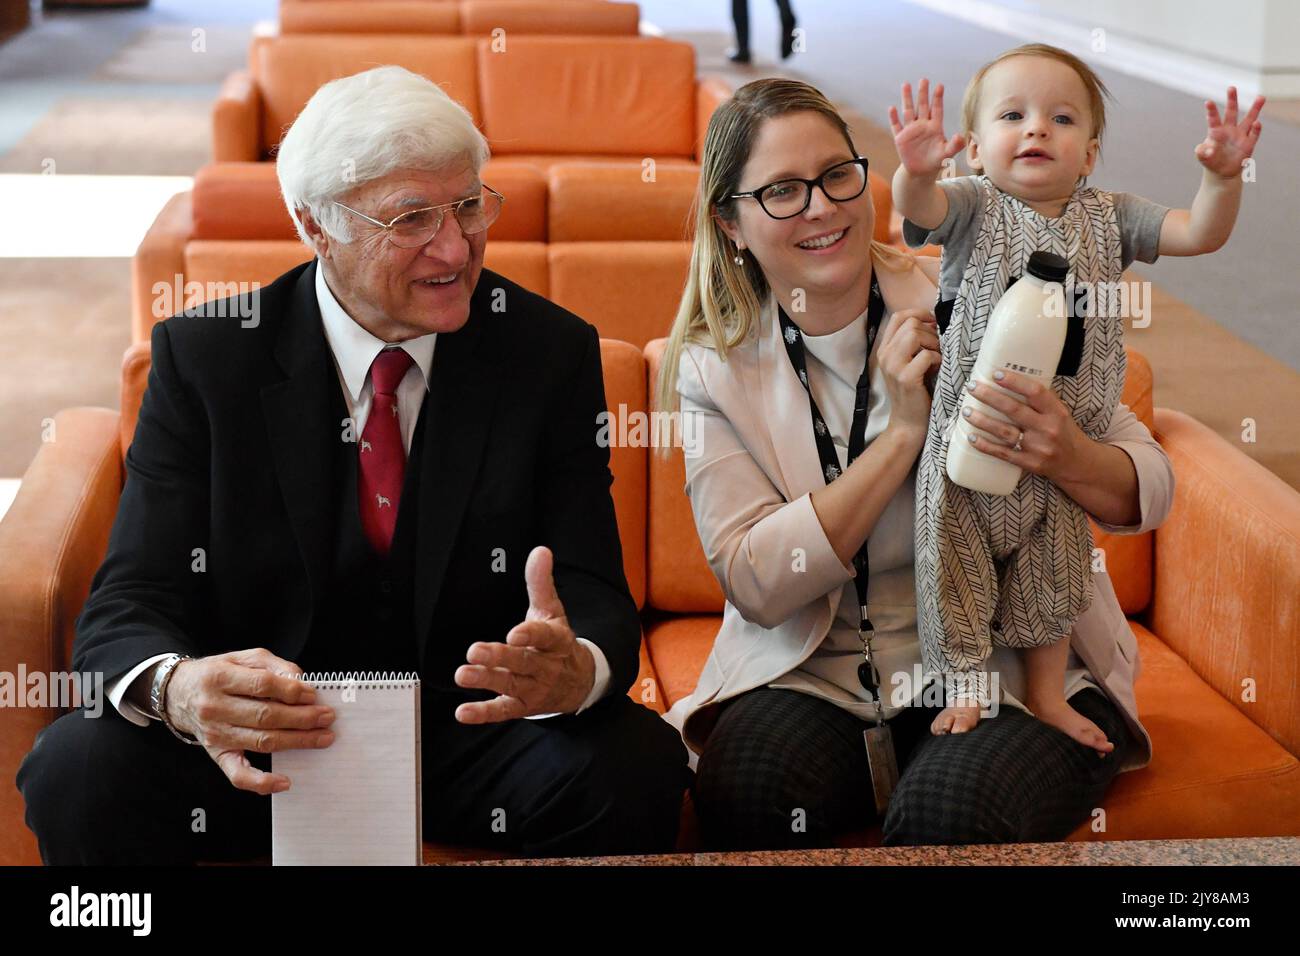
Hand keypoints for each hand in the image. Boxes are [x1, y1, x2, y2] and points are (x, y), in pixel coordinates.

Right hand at [165, 648, 335, 794]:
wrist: (179, 694)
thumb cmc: (217, 674)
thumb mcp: (242, 658)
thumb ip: (273, 666)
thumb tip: (301, 682)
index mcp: (219, 678)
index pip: (262, 685)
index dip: (291, 690)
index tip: (313, 694)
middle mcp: (214, 708)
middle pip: (265, 716)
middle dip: (302, 718)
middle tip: (327, 717)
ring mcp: (216, 734)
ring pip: (261, 742)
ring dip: (296, 741)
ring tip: (322, 737)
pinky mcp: (217, 754)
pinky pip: (238, 775)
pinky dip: (262, 782)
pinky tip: (285, 781)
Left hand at [454, 546, 595, 722]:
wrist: (578, 682)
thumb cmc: (557, 642)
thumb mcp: (552, 611)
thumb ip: (541, 582)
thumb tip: (541, 550)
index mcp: (556, 641)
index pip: (544, 637)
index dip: (530, 635)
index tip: (514, 633)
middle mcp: (546, 667)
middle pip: (522, 662)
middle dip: (499, 657)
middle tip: (473, 651)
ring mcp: (534, 689)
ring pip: (510, 685)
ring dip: (486, 680)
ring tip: (462, 674)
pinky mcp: (522, 706)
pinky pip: (502, 711)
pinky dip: (483, 713)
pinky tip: (462, 711)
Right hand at [876, 307, 941, 439]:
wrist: (908, 423)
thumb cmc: (915, 392)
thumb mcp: (910, 363)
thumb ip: (915, 343)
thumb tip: (935, 322)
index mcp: (884, 349)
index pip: (899, 317)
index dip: (919, 314)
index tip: (933, 323)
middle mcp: (885, 355)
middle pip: (910, 324)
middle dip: (930, 332)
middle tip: (937, 348)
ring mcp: (893, 366)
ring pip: (916, 334)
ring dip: (933, 343)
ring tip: (937, 358)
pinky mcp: (906, 378)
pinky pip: (927, 355)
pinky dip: (938, 359)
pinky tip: (937, 370)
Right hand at [888, 79, 966, 176]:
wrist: (921, 172)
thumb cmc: (936, 162)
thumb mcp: (947, 154)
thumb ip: (955, 145)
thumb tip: (961, 136)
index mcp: (935, 127)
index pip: (936, 109)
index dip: (938, 98)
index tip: (940, 86)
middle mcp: (922, 125)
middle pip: (922, 106)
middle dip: (923, 93)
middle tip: (924, 79)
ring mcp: (910, 130)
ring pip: (908, 111)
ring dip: (907, 99)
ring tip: (905, 84)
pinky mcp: (900, 138)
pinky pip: (896, 126)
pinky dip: (893, 118)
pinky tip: (892, 108)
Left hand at [958, 368, 1085, 482]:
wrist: (1077, 464)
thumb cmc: (1064, 433)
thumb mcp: (1060, 412)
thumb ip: (1041, 400)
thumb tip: (1012, 380)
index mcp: (1056, 412)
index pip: (1035, 392)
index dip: (1015, 382)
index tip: (996, 374)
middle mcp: (1047, 428)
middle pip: (1014, 409)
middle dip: (989, 397)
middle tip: (972, 387)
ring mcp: (1037, 448)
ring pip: (1004, 431)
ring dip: (982, 421)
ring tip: (966, 411)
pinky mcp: (1029, 463)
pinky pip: (1003, 453)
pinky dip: (985, 445)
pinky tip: (972, 437)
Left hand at [1194, 86, 1263, 178]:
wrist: (1223, 171)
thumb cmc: (1211, 160)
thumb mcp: (1203, 158)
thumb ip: (1201, 153)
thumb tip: (1203, 150)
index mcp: (1216, 131)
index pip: (1213, 119)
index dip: (1211, 111)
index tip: (1208, 102)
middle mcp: (1229, 129)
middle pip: (1231, 112)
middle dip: (1232, 100)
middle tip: (1231, 88)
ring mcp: (1240, 135)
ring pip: (1249, 119)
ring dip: (1255, 108)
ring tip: (1261, 97)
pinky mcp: (1249, 143)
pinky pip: (1254, 134)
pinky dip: (1256, 129)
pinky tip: (1257, 123)